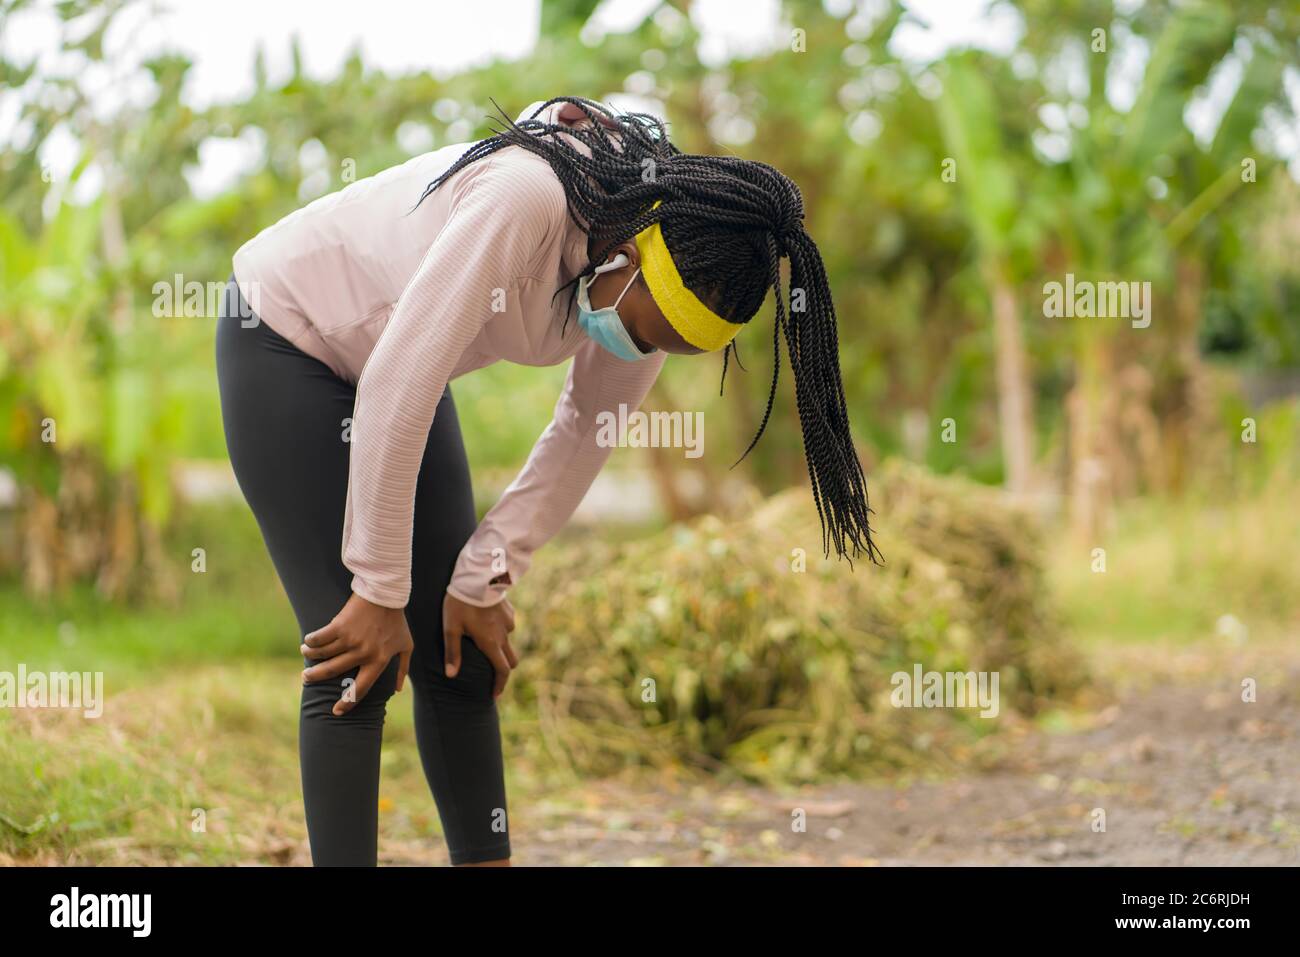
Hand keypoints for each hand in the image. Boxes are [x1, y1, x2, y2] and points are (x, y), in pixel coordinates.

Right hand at [301, 592, 413, 715]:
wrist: (386, 594)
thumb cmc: (396, 621)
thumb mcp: (406, 645)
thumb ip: (403, 668)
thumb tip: (397, 690)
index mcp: (379, 661)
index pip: (361, 688)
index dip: (347, 703)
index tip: (336, 711)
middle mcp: (363, 653)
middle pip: (332, 671)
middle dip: (315, 677)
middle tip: (306, 678)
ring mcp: (350, 640)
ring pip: (322, 655)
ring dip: (311, 656)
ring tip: (306, 655)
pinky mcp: (339, 626)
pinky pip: (319, 638)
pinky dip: (311, 641)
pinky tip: (307, 641)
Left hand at [443, 592, 518, 698]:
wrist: (478, 576)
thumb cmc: (460, 603)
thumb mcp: (451, 627)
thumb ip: (452, 652)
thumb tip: (451, 675)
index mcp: (490, 642)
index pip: (502, 670)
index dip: (499, 685)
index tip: (494, 694)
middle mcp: (503, 635)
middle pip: (511, 660)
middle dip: (503, 669)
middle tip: (492, 673)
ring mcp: (509, 622)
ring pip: (508, 641)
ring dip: (500, 646)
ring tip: (484, 640)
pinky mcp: (510, 610)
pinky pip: (507, 625)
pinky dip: (500, 629)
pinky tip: (487, 621)